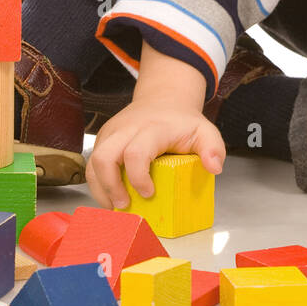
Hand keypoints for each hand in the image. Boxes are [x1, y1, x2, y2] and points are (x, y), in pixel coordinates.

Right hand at [86, 97, 224, 209]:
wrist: (163, 100)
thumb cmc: (182, 122)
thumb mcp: (205, 131)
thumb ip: (214, 148)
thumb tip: (213, 168)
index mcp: (152, 129)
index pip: (136, 153)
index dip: (138, 178)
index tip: (149, 194)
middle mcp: (127, 129)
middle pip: (104, 157)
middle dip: (110, 186)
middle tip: (125, 206)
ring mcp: (112, 133)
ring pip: (93, 161)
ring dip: (100, 188)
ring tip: (115, 206)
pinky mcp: (103, 139)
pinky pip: (92, 163)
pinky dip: (98, 183)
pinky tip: (110, 196)